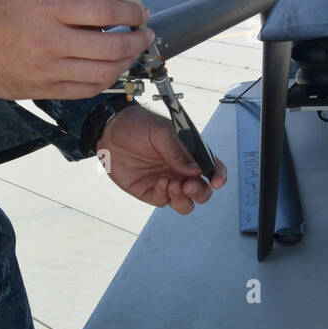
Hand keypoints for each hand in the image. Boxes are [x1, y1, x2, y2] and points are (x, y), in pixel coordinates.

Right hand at [0, 0, 153, 99]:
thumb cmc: (2, 16)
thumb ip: (74, 6)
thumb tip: (111, 15)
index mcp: (50, 10)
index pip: (104, 12)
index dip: (131, 13)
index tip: (141, 13)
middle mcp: (52, 42)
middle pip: (111, 47)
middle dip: (138, 41)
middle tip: (146, 35)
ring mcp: (49, 70)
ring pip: (104, 73)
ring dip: (127, 63)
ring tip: (133, 53)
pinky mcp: (46, 90)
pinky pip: (87, 90)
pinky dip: (106, 81)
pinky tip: (112, 70)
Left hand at [97, 105, 226, 213]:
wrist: (109, 132)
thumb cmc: (137, 125)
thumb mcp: (161, 132)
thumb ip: (178, 152)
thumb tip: (196, 170)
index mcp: (190, 153)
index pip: (212, 167)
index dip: (218, 175)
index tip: (217, 181)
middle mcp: (181, 170)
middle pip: (202, 191)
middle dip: (200, 192)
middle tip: (189, 185)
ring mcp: (167, 182)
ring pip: (185, 203)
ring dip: (184, 199)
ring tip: (173, 186)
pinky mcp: (150, 191)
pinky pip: (163, 202)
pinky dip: (164, 196)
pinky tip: (159, 182)